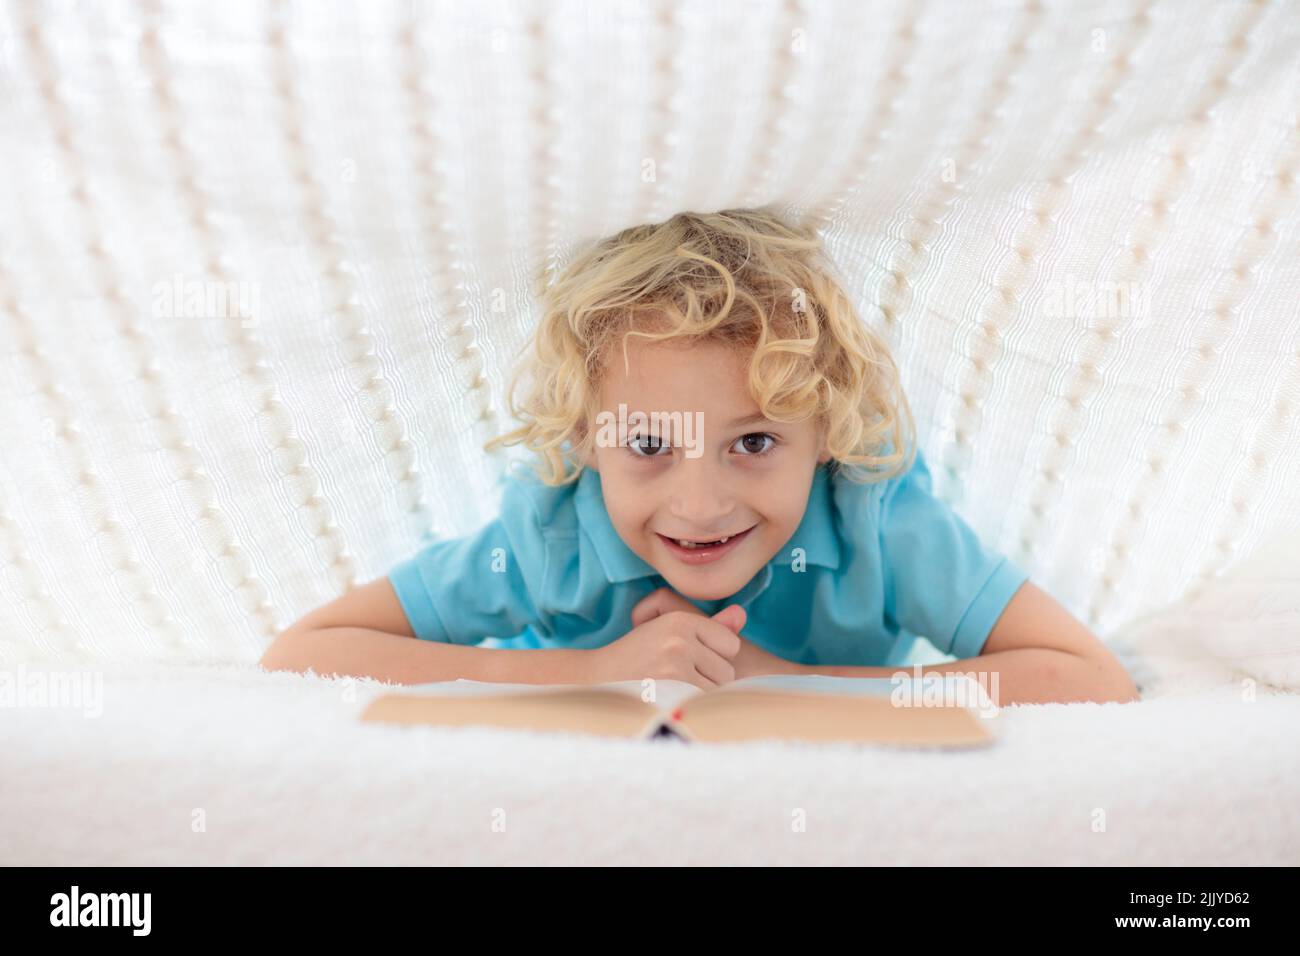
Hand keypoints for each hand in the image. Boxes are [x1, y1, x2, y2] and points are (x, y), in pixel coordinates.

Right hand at [582, 589, 741, 689]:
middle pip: (728, 670)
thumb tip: (741, 614)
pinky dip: (692, 708)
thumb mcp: (670, 633)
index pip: (731, 643)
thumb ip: (710, 627)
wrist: (596, 678)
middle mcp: (681, 636)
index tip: (693, 662)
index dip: (716, 658)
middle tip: (679, 680)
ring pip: (718, 689)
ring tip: (674, 691)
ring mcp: (676, 662)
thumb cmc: (637, 658)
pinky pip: (703, 703)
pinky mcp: (671, 686)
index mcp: (681, 619)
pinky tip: (671, 702)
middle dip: (710, 680)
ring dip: (701, 696)